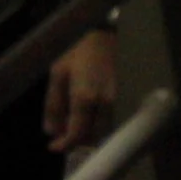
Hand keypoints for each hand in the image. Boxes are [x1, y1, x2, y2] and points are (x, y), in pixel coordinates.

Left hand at [45, 29, 118, 152]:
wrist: (106, 33)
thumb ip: (53, 105)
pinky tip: (92, 117)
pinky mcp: (129, 99)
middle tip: (65, 135)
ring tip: (77, 125)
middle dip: (78, 140)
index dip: (64, 144)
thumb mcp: (58, 72)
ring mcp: (121, 102)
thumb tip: (51, 132)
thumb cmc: (78, 50)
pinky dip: (102, 125)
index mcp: (85, 96)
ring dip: (91, 134)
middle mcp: (107, 103)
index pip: (77, 133)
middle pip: (93, 137)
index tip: (54, 146)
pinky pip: (115, 122)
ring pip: (106, 131)